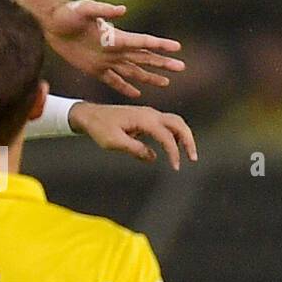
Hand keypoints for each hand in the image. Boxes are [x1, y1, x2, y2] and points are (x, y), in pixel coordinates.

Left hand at [44, 0, 184, 98]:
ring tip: (166, 82)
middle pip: (143, 57)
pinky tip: (136, 94)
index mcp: (115, 36)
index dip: (160, 45)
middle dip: (162, 63)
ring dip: (149, 77)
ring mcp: (105, 59)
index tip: (178, 48)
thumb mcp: (84, 8)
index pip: (142, 42)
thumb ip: (102, 9)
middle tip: (181, 67)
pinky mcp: (93, 68)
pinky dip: (124, 87)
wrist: (50, 23)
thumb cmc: (67, 13)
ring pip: (133, 70)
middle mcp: (114, 48)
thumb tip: (123, 9)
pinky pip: (113, 80)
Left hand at [68, 103, 197, 169]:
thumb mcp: (113, 142)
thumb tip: (153, 157)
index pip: (166, 136)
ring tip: (187, 154)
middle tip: (193, 158)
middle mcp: (149, 113)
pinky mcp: (146, 117)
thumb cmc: (99, 128)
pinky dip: (175, 134)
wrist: (88, 115)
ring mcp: (148, 113)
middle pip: (178, 124)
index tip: (175, 167)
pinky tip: (174, 147)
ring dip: (184, 136)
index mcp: (143, 119)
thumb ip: (134, 149)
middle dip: (188, 140)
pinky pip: (167, 124)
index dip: (174, 152)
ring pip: (175, 122)